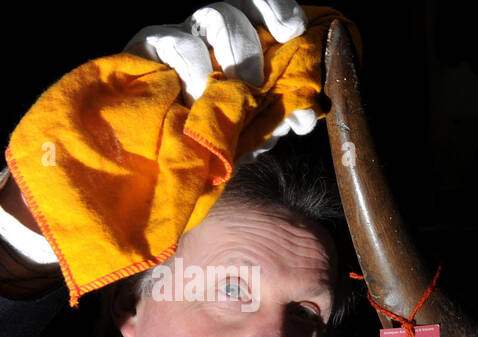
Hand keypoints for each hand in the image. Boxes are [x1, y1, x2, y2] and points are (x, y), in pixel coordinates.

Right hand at [125, 0, 315, 155]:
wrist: (164, 154)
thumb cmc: (214, 135)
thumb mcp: (254, 128)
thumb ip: (279, 117)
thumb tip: (302, 117)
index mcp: (244, 43)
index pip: (263, 9)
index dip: (279, 9)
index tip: (292, 29)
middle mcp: (215, 31)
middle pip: (243, 9)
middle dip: (258, 48)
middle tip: (255, 85)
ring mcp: (184, 34)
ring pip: (217, 15)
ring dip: (234, 55)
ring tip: (229, 94)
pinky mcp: (149, 46)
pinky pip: (180, 42)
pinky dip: (195, 69)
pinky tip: (196, 98)